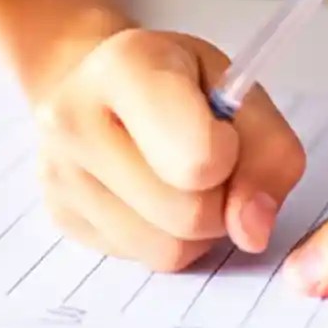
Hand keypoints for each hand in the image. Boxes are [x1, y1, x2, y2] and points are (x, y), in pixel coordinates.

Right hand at [36, 29, 305, 270]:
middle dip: (219, 200)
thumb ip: (269, 152)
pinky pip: (144, 259)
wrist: (98, 83)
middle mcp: (74, 120)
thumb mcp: (239, 90)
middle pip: (188, 214)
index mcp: (125, 67)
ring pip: (168, 249)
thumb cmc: (177, 82)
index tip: (222, 131)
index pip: (201, 159)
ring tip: (182, 181)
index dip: (232, 156)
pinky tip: (153, 197)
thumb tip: (252, 231)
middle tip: (208, 163)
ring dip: (197, 229)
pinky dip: (167, 238)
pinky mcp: (61, 218)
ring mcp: (58, 174)